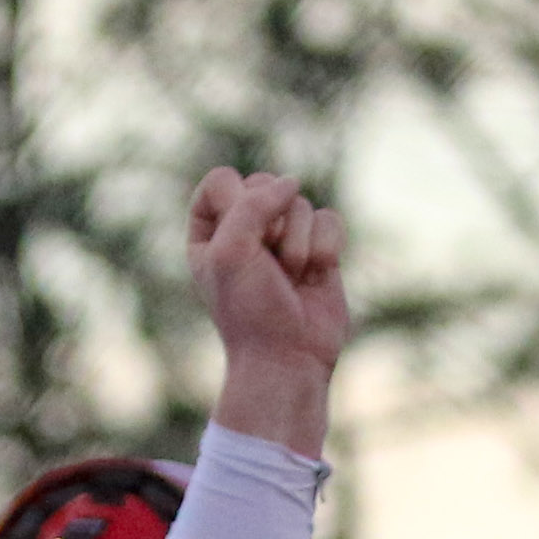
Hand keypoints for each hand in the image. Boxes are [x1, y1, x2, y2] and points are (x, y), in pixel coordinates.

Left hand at [187, 168, 346, 453]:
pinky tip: (315, 276)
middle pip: (265, 185)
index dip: (235, 202)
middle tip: (267, 266)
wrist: (288, 357)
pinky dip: (325, 248)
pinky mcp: (319, 248)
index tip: (236, 240)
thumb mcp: (231, 251)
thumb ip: (252, 204)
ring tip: (290, 278)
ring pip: (301, 203)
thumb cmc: (250, 310)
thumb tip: (293, 183)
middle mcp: (245, 229)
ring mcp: (284, 238)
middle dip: (271, 225)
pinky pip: (330, 219)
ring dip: (298, 244)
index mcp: (209, 231)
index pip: (221, 181)